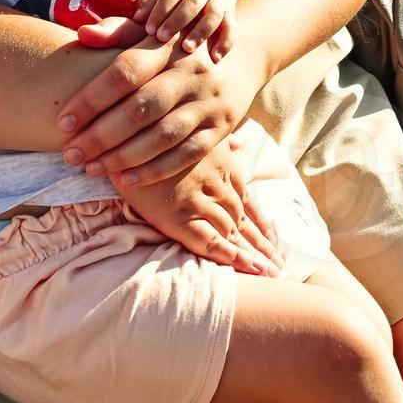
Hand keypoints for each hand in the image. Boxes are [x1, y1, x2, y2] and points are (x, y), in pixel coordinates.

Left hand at [63, 38, 268, 190]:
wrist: (240, 60)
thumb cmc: (176, 51)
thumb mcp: (151, 35)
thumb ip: (117, 34)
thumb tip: (82, 35)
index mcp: (168, 48)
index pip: (125, 71)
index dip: (92, 98)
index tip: (63, 123)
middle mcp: (191, 73)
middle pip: (141, 107)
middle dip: (101, 135)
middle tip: (70, 155)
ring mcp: (208, 102)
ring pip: (163, 135)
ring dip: (124, 156)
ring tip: (91, 169)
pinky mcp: (220, 129)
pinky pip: (187, 154)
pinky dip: (156, 170)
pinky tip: (126, 180)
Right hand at [121, 138, 281, 274]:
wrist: (124, 135)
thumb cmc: (152, 130)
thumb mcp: (190, 130)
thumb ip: (216, 141)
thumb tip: (236, 142)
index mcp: (220, 163)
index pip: (245, 197)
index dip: (258, 218)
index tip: (271, 235)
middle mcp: (216, 183)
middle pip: (243, 218)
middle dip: (260, 241)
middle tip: (278, 261)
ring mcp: (199, 201)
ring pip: (234, 232)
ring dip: (255, 253)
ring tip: (273, 271)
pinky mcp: (179, 218)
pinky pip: (212, 242)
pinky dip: (234, 257)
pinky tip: (254, 269)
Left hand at [133, 0, 237, 58]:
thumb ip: (150, 0)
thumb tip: (137, 18)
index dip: (159, 11)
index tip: (149, 29)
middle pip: (192, 2)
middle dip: (177, 20)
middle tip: (162, 38)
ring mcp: (218, 0)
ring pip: (213, 14)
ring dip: (200, 31)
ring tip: (187, 49)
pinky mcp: (230, 12)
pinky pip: (231, 27)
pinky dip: (225, 42)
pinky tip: (215, 58)